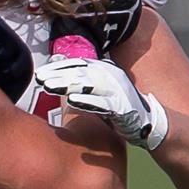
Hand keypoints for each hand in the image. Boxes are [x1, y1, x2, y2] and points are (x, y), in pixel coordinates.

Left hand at [34, 56, 168, 149]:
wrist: (150, 124)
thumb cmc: (119, 108)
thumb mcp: (98, 93)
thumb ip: (80, 84)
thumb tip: (56, 75)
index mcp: (105, 71)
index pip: (78, 65)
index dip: (58, 68)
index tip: (40, 72)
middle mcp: (111, 77)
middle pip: (81, 72)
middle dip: (59, 74)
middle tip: (39, 78)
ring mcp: (118, 91)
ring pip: (89, 85)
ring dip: (68, 85)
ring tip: (49, 86)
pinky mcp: (123, 108)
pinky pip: (103, 103)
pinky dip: (87, 101)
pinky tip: (72, 101)